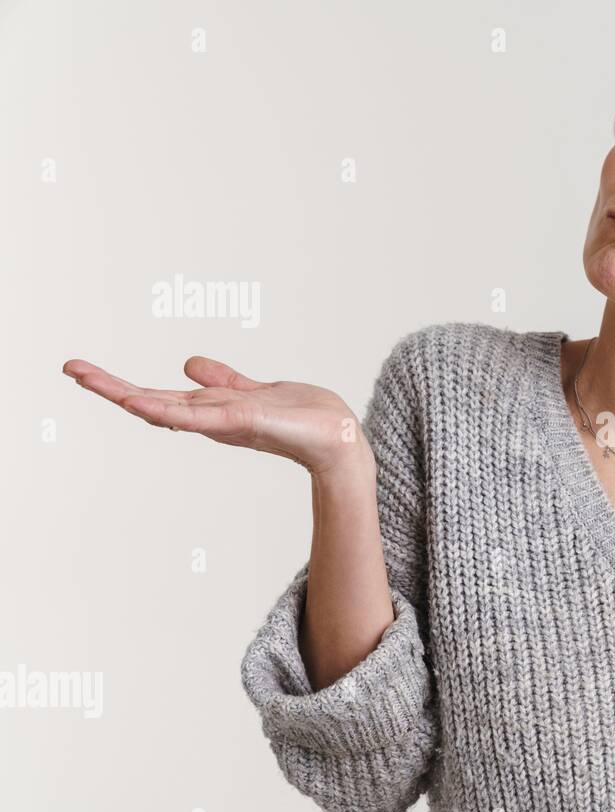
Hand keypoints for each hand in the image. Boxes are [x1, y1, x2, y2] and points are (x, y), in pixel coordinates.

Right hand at [61, 356, 373, 477]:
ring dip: (129, 394)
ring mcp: (225, 422)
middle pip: (152, 402)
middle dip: (110, 386)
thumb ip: (224, 380)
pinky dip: (172, 411)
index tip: (82, 369)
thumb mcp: (254, 391)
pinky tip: (143, 403)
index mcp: (211, 409)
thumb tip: (188, 363)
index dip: (120, 384)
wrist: (338, 439)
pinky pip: (203, 416)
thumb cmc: (302, 418)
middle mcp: (212, 419)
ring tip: (91, 380)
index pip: (158, 395)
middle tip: (70, 369)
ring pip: (168, 409)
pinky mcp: (245, 422)